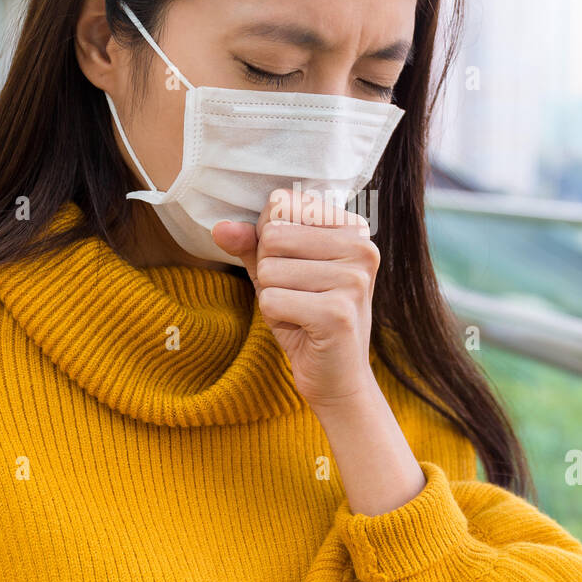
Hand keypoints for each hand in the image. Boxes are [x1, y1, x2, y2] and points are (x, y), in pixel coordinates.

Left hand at [211, 186, 381, 416]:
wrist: (338, 379)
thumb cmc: (307, 319)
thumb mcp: (278, 273)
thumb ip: (251, 244)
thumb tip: (220, 228)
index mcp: (352, 229)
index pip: (282, 202)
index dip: (269, 237)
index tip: (295, 265)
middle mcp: (360, 247)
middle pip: (272, 234)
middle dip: (269, 269)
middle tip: (298, 295)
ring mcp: (353, 280)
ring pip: (269, 268)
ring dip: (272, 295)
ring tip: (300, 311)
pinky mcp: (337, 313)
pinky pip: (271, 299)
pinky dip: (274, 317)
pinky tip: (302, 328)